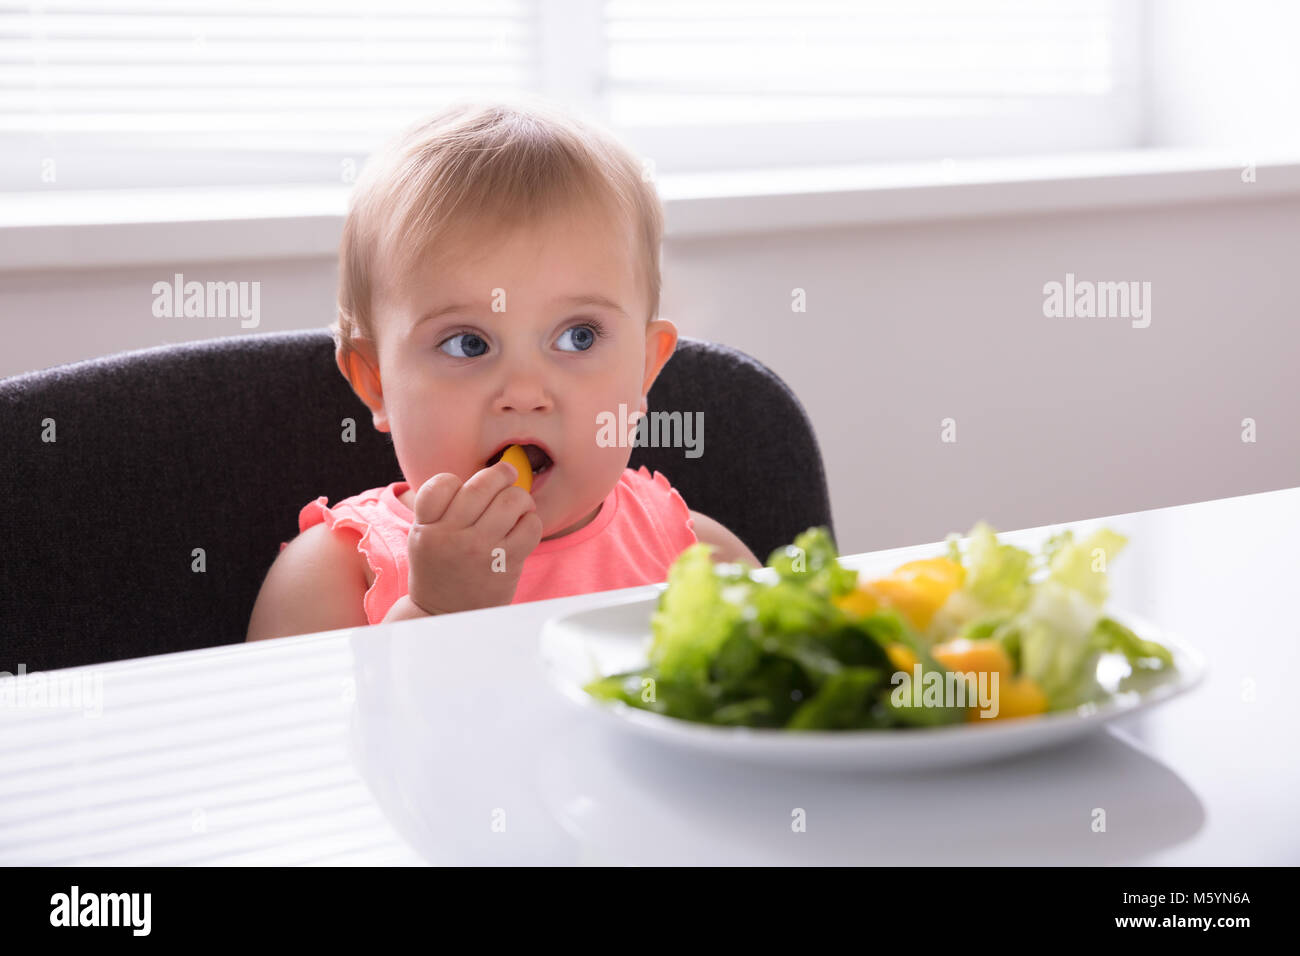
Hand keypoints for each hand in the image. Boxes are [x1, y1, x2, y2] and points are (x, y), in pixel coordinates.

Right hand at [404, 459, 542, 614]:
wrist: (446, 615)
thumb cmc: (439, 569)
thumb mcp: (423, 538)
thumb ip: (442, 508)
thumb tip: (486, 476)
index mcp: (427, 528)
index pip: (441, 484)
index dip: (456, 480)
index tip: (464, 487)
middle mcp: (452, 536)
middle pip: (482, 484)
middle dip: (501, 473)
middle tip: (507, 475)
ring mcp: (481, 549)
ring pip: (511, 500)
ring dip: (520, 496)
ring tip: (518, 503)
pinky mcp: (507, 563)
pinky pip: (530, 526)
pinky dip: (531, 520)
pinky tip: (523, 526)